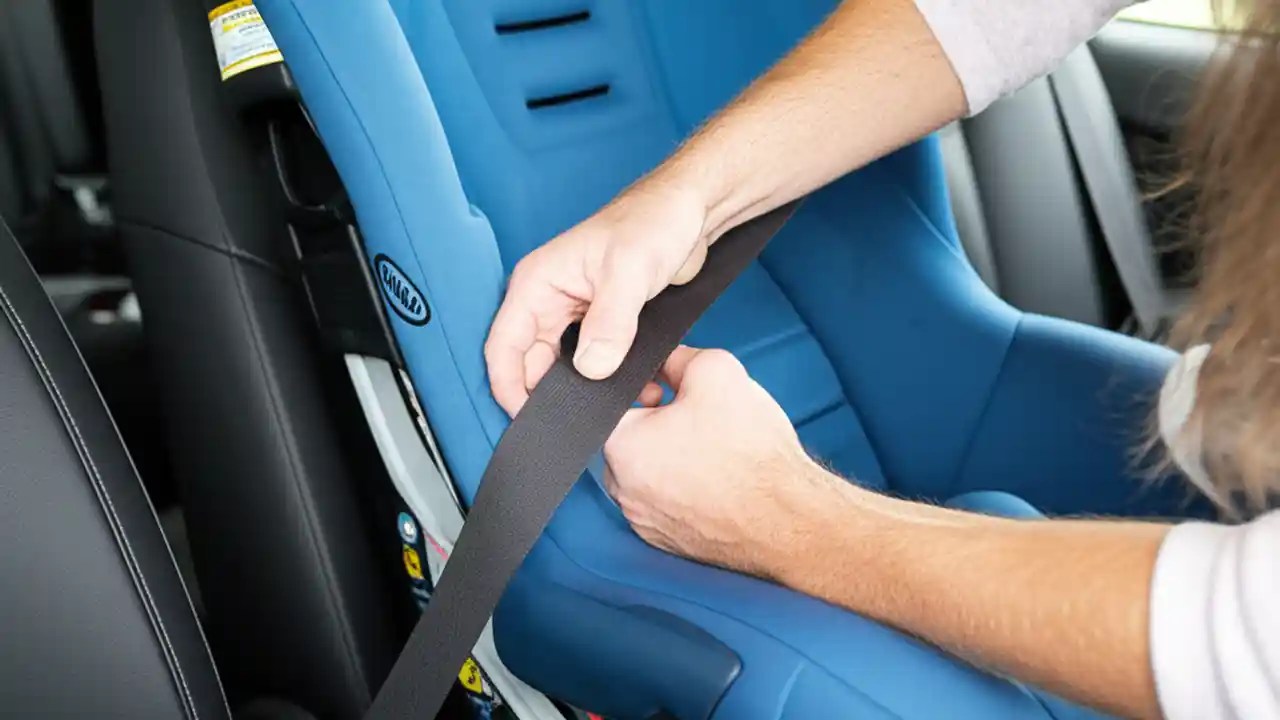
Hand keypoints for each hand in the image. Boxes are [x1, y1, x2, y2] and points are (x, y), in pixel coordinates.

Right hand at [485, 178, 713, 414]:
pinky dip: (610, 380)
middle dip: (552, 395)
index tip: (528, 419)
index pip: (503, 346)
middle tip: (578, 421)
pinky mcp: (603, 324)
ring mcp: (576, 314)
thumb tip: (590, 369)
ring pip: (565, 367)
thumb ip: (609, 323)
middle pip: (531, 364)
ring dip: (586, 390)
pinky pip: (595, 362)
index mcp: (538, 282)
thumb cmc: (654, 220)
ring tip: (615, 406)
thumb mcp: (629, 271)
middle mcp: (550, 300)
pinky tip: (635, 388)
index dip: (509, 387)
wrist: (690, 211)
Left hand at [602, 346, 843, 578]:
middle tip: (700, 420)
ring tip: (715, 453)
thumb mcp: (717, 370)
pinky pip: (667, 504)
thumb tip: (668, 360)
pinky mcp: (667, 542)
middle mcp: (623, 490)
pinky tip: (719, 481)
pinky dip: (687, 490)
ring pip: (650, 474)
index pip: (617, 402)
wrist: (787, 520)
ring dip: (674, 458)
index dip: (649, 387)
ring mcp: (644, 521)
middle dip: (660, 424)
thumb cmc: (752, 455)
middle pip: (632, 441)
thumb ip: (679, 356)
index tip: (674, 391)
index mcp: (622, 446)